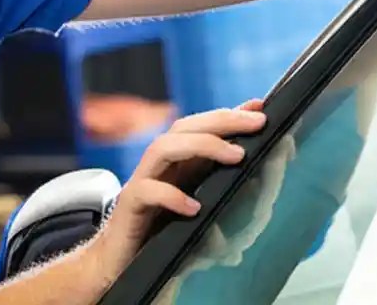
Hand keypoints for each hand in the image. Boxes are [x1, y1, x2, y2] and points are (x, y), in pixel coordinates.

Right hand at [82, 98, 266, 287]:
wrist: (116, 269)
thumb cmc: (158, 242)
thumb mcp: (198, 217)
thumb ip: (221, 201)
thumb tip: (256, 189)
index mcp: (174, 168)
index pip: (198, 130)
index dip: (227, 116)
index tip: (259, 106)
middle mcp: (157, 170)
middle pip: (182, 128)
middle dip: (221, 120)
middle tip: (257, 121)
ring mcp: (140, 185)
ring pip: (163, 148)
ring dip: (202, 145)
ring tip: (236, 156)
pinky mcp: (128, 208)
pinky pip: (147, 191)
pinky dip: (171, 195)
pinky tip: (195, 208)